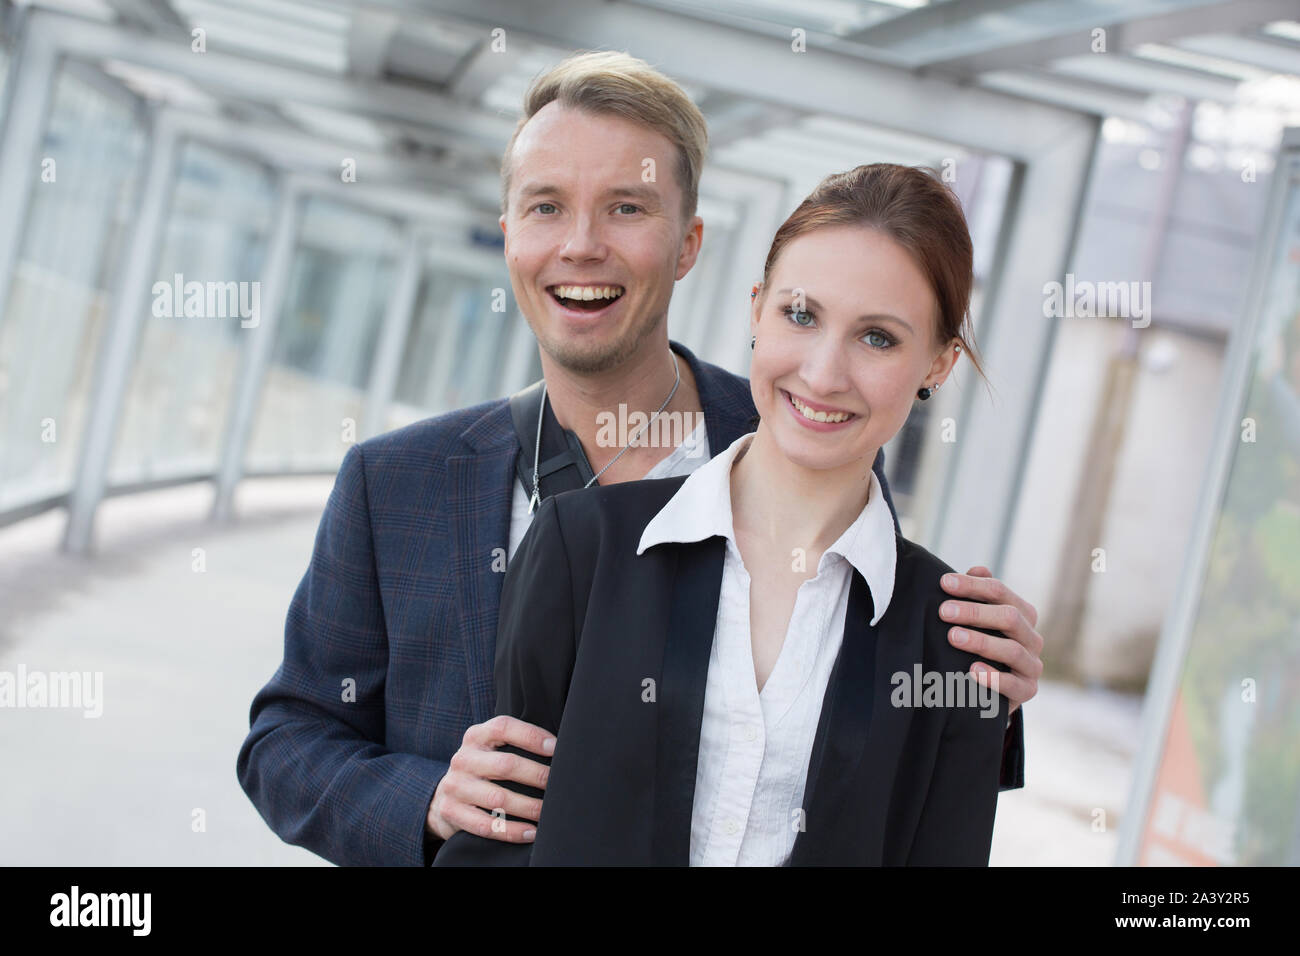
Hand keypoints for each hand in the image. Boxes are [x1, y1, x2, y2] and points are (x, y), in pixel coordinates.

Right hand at [426, 715, 554, 842]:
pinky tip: (531, 832)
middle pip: (505, 765)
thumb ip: (514, 742)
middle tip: (560, 784)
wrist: (444, 794)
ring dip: (529, 807)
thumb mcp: (489, 747)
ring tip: (549, 812)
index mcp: (476, 736)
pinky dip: (511, 831)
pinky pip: (486, 825)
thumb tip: (558, 747)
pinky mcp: (451, 811)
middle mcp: (463, 758)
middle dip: (537, 775)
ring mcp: (455, 786)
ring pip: (497, 798)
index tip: (557, 748)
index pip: (504, 728)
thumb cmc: (481, 767)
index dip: (532, 736)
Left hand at [938, 567, 1042, 713]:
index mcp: (1022, 614)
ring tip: (953, 636)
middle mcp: (1032, 638)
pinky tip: (972, 669)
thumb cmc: (981, 645)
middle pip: (1009, 617)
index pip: (1000, 592)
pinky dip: (993, 677)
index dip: (972, 586)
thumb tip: (978, 569)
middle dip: (975, 612)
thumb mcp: (979, 620)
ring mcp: (1031, 666)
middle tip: (943, 611)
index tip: (944, 583)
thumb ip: (978, 595)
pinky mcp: (1026, 691)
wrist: (990, 689)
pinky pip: (1013, 685)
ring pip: (1012, 650)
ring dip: (981, 642)